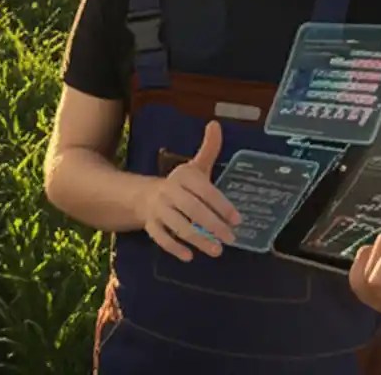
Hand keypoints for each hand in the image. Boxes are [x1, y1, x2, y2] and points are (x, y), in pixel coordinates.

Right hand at [137, 120, 241, 260]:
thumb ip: (208, 149)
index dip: (221, 205)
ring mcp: (158, 209)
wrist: (143, 195)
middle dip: (213, 225)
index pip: (204, 191)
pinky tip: (189, 256)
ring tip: (216, 250)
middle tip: (231, 239)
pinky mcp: (150, 225)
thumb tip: (215, 123)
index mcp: (183, 176)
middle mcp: (169, 191)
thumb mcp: (194, 167)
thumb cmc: (180, 185)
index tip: (237, 220)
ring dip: (198, 239)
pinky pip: (161, 237)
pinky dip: (174, 247)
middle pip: (193, 210)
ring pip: (178, 225)